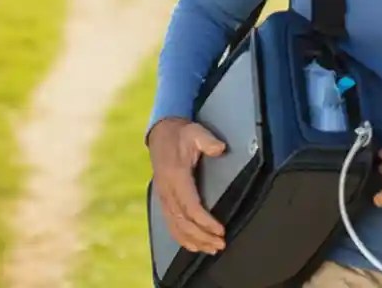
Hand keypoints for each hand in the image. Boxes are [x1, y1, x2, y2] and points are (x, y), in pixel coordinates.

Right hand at [148, 117, 226, 253]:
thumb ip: (208, 141)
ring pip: (176, 227)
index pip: (190, 206)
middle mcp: (167, 191)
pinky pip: (170, 224)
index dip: (204, 221)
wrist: (161, 133)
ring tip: (211, 249)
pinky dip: (181, 238)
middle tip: (220, 244)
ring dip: (193, 241)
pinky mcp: (164, 200)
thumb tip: (220, 148)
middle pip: (183, 222)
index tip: (220, 230)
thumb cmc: (181, 134)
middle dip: (202, 236)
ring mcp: (163, 197)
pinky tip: (193, 246)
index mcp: (176, 176)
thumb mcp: (196, 132)